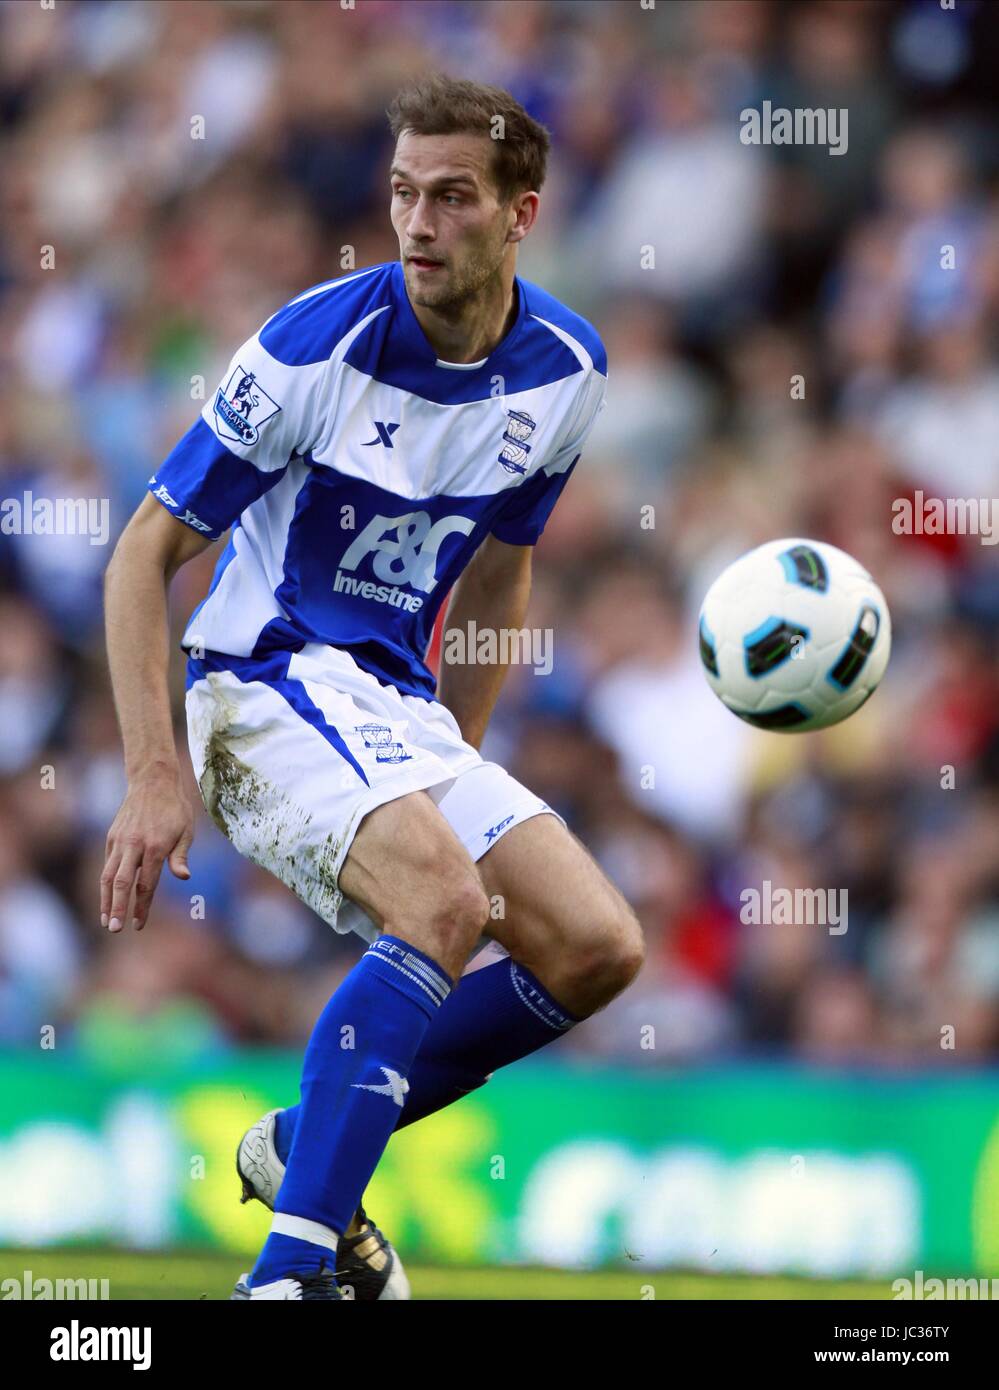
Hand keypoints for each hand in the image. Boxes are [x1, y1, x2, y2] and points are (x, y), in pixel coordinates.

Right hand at [101, 767, 193, 931]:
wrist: (153, 781)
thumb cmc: (176, 808)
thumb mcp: (186, 831)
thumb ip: (180, 856)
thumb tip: (184, 878)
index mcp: (155, 846)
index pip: (146, 884)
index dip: (142, 907)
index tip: (138, 926)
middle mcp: (134, 845)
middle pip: (123, 883)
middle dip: (118, 908)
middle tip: (114, 929)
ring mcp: (120, 841)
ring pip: (108, 875)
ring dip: (106, 900)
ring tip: (105, 921)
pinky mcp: (112, 837)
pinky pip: (107, 864)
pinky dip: (106, 883)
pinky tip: (107, 898)